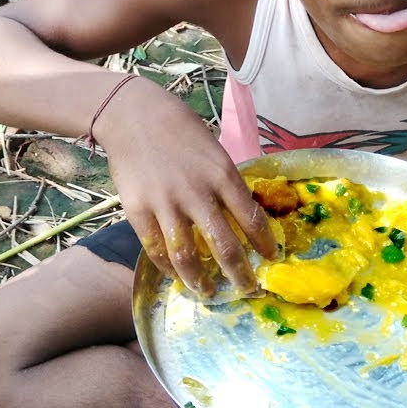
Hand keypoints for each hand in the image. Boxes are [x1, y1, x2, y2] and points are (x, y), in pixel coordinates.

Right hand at [96, 83, 276, 296]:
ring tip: (208, 292)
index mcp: (223, 175)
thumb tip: (244, 215)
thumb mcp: (216, 152)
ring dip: (201, 281)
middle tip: (249, 290)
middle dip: (240, 274)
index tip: (272, 259)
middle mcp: (198, 192)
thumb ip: (227, 183)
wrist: (135, 115)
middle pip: (225, 246)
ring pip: (187, 256)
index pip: (252, 218)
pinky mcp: (137, 209)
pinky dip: (168, 267)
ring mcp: (166, 203)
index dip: (264, 244)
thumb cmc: (181, 131)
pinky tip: (177, 275)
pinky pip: (155, 248)